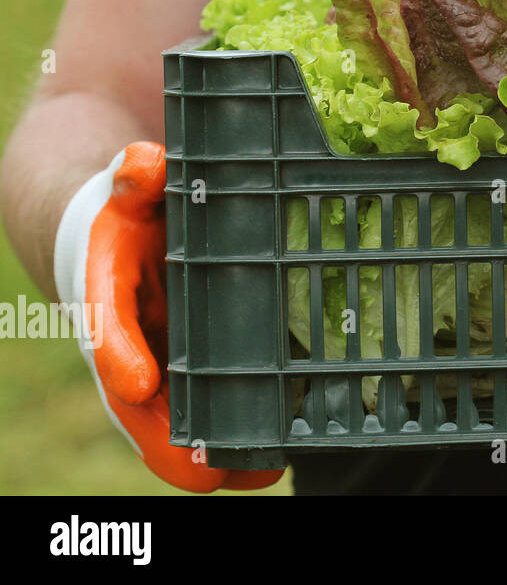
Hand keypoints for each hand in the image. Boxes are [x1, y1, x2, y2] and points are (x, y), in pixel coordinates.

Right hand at [54, 141, 282, 492]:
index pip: (105, 324)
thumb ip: (135, 173)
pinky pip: (199, 410)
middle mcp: (124, 339)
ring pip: (169, 420)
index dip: (118, 354)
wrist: (113, 232)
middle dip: (166, 439)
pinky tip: (272, 461)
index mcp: (105, 290)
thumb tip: (144, 162)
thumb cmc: (133, 207)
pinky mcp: (180, 368)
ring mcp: (151, 361)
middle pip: (134, 401)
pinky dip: (227, 438)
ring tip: (259, 473)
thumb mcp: (131, 183)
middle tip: (205, 474)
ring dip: (206, 454)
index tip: (137, 383)